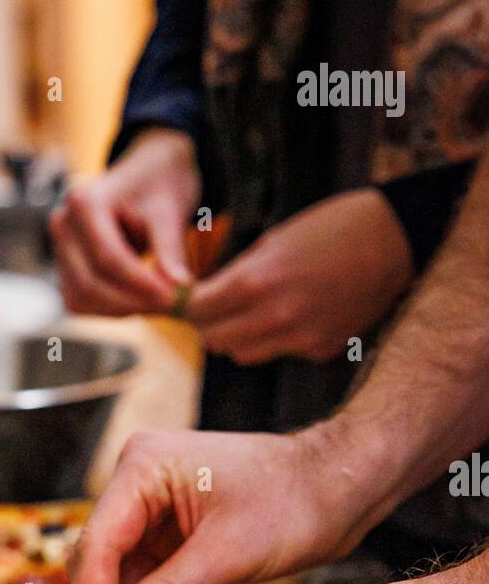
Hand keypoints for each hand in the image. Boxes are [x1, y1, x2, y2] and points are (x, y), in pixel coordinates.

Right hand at [49, 128, 199, 315]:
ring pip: (81, 298)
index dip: (140, 285)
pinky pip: (80, 301)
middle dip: (131, 302)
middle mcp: (64, 224)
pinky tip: (139, 300)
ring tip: (157, 302)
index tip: (174, 298)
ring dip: (120, 310)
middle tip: (171, 306)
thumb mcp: (170, 212)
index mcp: (84, 202)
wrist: (149, 173)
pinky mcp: (65, 267)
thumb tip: (180, 290)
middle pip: (89, 284)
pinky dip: (109, 308)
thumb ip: (171, 251)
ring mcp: (60, 247)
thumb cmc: (160, 185)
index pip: (108, 259)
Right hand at [58, 426, 384, 583]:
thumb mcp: (229, 553)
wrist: (339, 486)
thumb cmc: (295, 500)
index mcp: (144, 468)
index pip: (99, 545)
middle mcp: (138, 481)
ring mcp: (151, 505)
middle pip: (96, 560)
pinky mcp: (169, 529)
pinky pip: (143, 576)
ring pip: (116, 573)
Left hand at [186, 188, 414, 363]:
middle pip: (215, 340)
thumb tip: (204, 299)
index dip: (188, 306)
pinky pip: (280, 352)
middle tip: (213, 309)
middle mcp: (275, 318)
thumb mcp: (274, 241)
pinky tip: (297, 313)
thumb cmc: (332, 228)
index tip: (188, 300)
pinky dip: (277, 338)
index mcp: (256, 282)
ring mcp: (299, 339)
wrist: (395, 240)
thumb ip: (237, 275)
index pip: (198, 311)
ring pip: (243, 354)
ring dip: (238, 337)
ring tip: (252, 312)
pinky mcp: (319, 350)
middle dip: (208, 325)